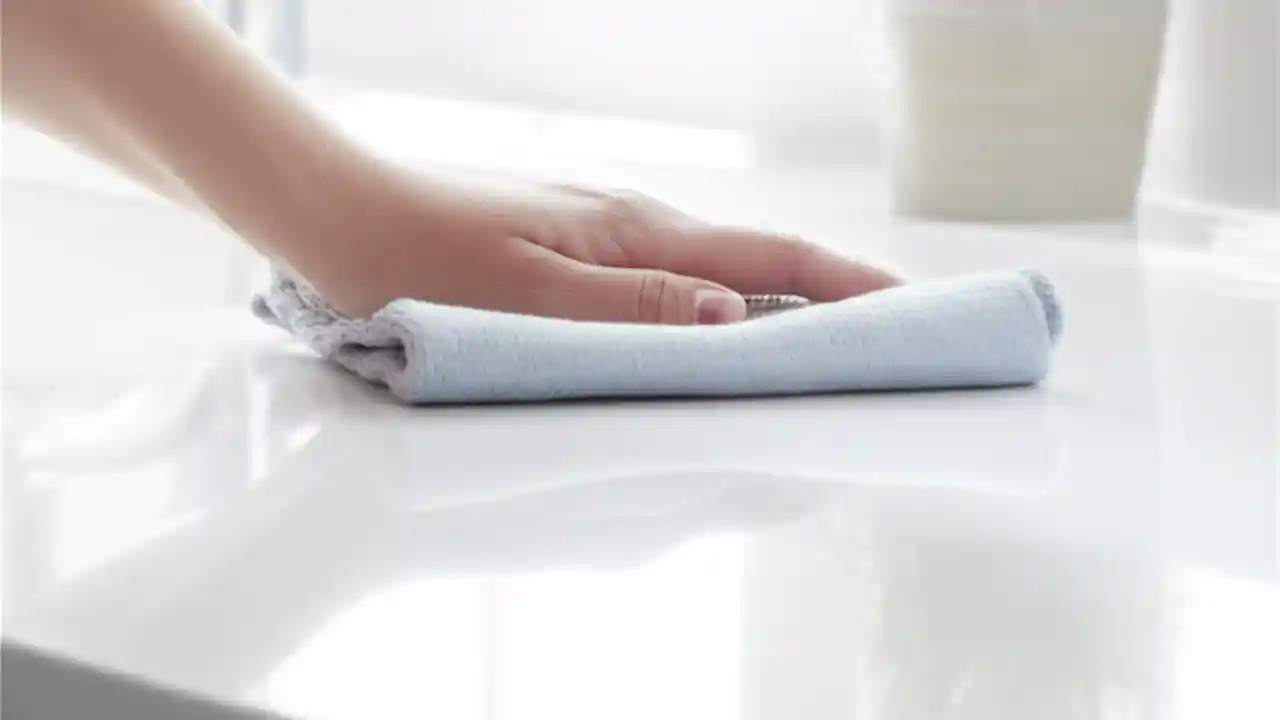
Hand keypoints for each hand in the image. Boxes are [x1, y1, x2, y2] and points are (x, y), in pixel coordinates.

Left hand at [290, 167, 900, 322]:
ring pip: (716, 278)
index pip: (770, 261)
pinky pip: (670, 286)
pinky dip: (716, 311)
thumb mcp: (527, 295)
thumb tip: (730, 315)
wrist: (345, 216)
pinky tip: (718, 335)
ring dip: (777, 307)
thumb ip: (629, 307)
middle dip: (831, 298)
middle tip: (890, 337)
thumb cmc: (425, 256)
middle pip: (758, 266)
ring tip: (823, 348)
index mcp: (638, 236)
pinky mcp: (579, 254)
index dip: (847, 286)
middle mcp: (635, 231)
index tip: (913, 308)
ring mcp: (609, 239)